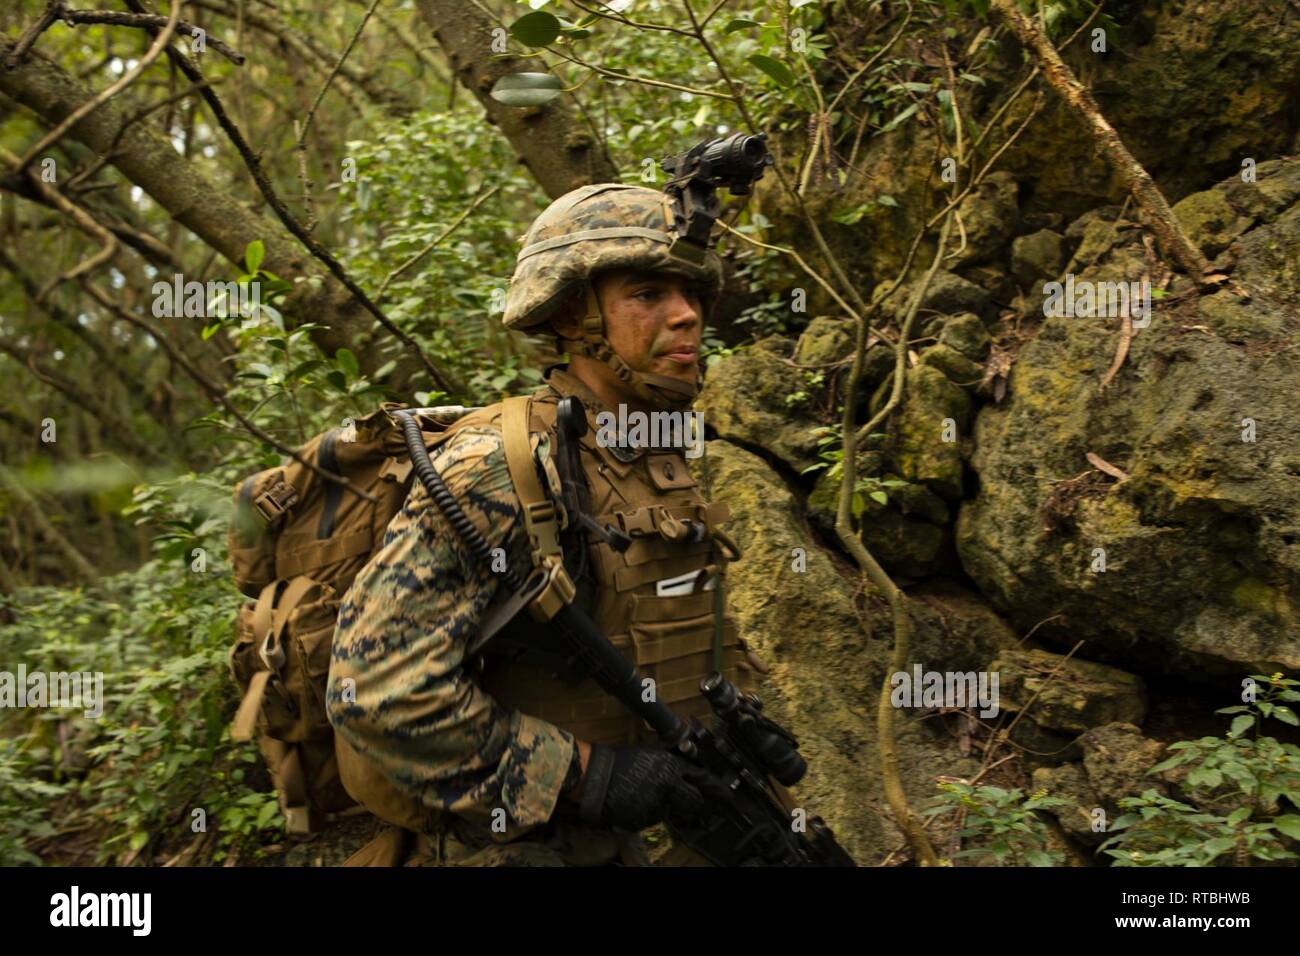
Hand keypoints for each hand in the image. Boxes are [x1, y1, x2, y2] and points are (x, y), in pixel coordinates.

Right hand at [577, 744, 724, 831]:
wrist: (595, 776)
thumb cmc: (622, 760)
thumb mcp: (653, 754)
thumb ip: (675, 764)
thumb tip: (693, 769)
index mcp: (671, 769)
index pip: (702, 781)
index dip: (716, 790)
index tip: (729, 797)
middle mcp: (667, 789)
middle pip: (693, 803)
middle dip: (689, 801)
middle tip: (675, 796)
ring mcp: (654, 807)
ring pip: (669, 812)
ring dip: (662, 806)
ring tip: (642, 793)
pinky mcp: (641, 822)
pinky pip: (652, 820)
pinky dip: (646, 814)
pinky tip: (634, 802)